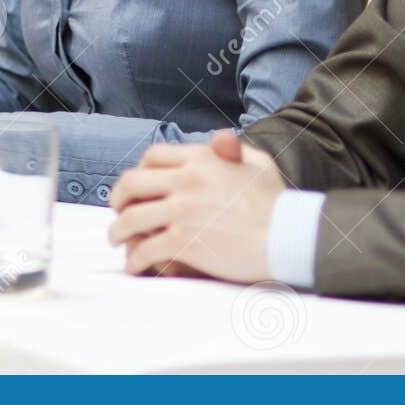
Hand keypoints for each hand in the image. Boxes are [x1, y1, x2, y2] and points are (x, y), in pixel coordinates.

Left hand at [108, 130, 284, 282]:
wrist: (286, 235)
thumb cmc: (276, 202)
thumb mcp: (257, 164)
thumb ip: (234, 150)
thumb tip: (221, 139)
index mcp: (200, 158)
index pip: (153, 156)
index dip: (139, 170)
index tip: (137, 184)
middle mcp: (185, 179)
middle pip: (132, 183)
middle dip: (119, 198)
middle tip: (118, 209)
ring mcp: (182, 210)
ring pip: (131, 218)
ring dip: (118, 230)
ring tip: (118, 238)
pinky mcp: (183, 241)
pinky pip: (145, 249)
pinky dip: (135, 260)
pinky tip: (135, 266)